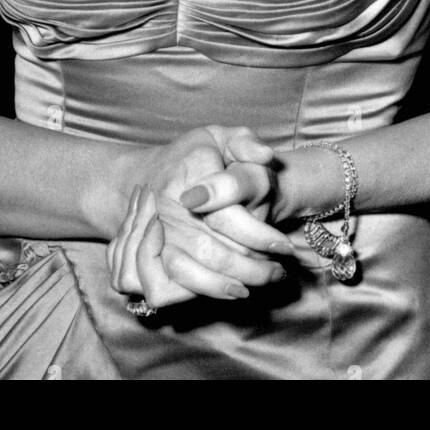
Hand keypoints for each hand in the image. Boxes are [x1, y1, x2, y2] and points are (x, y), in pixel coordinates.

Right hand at [106, 126, 294, 308]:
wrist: (149, 173)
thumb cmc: (197, 156)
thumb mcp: (223, 137)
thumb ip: (247, 143)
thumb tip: (264, 155)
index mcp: (192, 168)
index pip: (226, 213)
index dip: (258, 235)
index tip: (284, 247)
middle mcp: (169, 200)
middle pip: (210, 248)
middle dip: (250, 268)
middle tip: (279, 273)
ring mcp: (154, 227)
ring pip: (188, 269)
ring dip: (225, 285)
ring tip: (256, 285)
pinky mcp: (145, 249)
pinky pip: (166, 281)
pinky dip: (196, 292)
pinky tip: (225, 290)